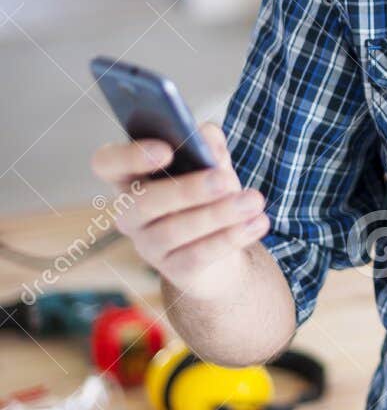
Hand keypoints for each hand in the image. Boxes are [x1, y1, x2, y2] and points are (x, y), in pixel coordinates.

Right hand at [90, 121, 269, 296]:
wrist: (221, 247)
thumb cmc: (208, 195)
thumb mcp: (210, 163)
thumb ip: (207, 144)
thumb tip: (207, 139)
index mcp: (131, 177)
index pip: (106, 163)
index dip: (129, 156)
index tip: (165, 150)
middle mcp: (130, 213)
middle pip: (144, 202)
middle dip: (187, 190)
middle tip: (225, 181)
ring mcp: (148, 245)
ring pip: (174, 230)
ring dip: (218, 214)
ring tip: (254, 201)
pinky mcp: (174, 270)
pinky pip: (197, 255)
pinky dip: (230, 237)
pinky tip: (257, 223)